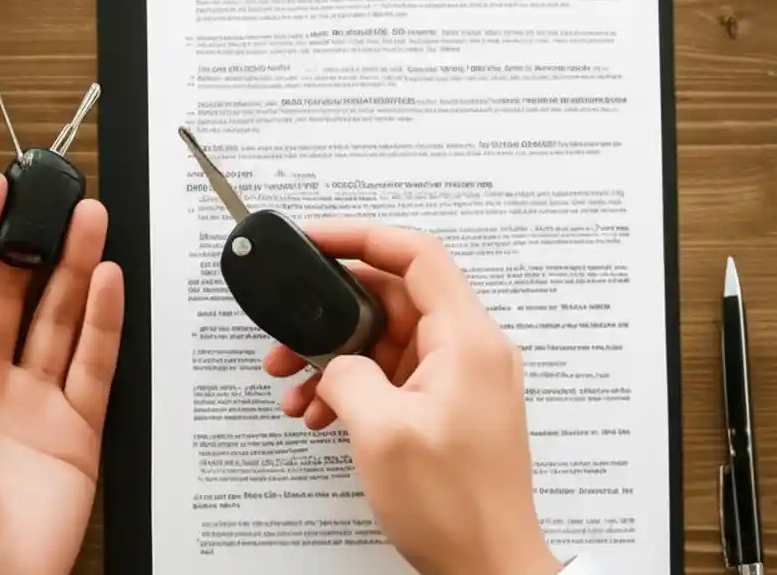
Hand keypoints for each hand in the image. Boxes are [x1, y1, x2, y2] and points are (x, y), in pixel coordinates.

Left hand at [0, 172, 123, 574]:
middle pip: (13, 292)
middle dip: (33, 241)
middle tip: (52, 197)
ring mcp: (32, 401)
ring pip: (57, 315)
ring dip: (75, 264)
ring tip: (90, 219)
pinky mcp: (76, 426)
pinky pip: (93, 360)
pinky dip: (104, 318)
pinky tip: (108, 279)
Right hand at [264, 223, 561, 574]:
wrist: (488, 568)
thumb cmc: (458, 509)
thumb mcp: (383, 432)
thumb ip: (347, 376)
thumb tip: (335, 362)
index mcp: (468, 340)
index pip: (416, 254)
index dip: (362, 236)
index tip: (317, 238)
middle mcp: (469, 351)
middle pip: (391, 299)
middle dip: (330, 314)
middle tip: (288, 334)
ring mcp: (458, 380)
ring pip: (384, 341)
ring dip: (334, 358)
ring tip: (295, 384)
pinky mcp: (446, 408)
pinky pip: (390, 376)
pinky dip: (352, 387)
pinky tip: (322, 412)